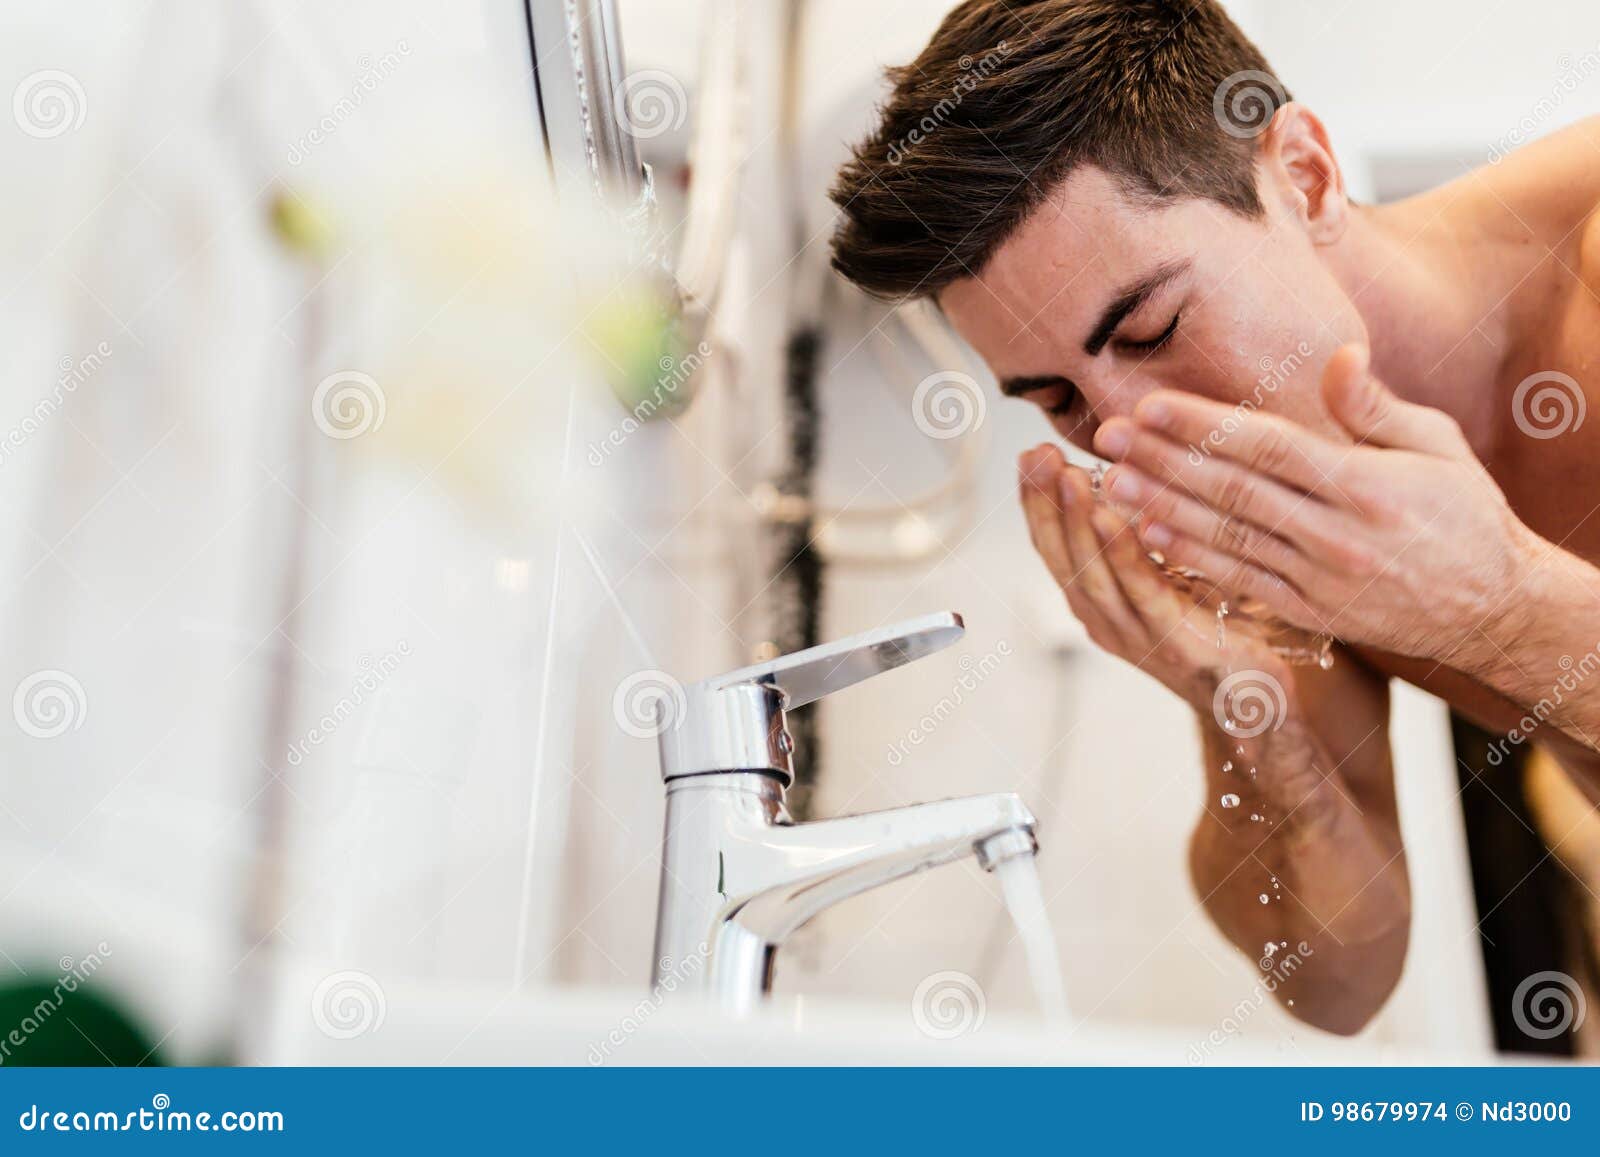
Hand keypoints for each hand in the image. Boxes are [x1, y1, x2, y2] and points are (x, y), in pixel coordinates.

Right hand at [1017, 443, 1292, 710]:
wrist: (1259, 701)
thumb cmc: (1219, 632)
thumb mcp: (1170, 577)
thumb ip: (1143, 540)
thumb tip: (1127, 473)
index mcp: (1100, 604)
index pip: (1055, 548)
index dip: (1037, 503)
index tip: (1030, 455)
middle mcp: (1106, 621)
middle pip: (1062, 558)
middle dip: (1045, 503)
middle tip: (1037, 455)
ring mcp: (1136, 634)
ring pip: (1093, 573)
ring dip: (1076, 521)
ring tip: (1067, 476)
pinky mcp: (1174, 640)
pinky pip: (1141, 589)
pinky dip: (1120, 552)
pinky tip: (1110, 515)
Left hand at [1090, 345, 1539, 662]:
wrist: (1493, 610)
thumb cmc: (1464, 515)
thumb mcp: (1438, 446)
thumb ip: (1376, 407)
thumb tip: (1337, 354)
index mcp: (1366, 484)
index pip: (1268, 446)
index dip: (1203, 425)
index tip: (1150, 406)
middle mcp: (1337, 534)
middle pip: (1234, 490)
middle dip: (1163, 461)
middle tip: (1107, 437)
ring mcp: (1320, 578)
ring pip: (1226, 537)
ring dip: (1163, 508)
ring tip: (1111, 483)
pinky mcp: (1310, 613)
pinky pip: (1240, 582)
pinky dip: (1191, 559)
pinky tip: (1148, 537)